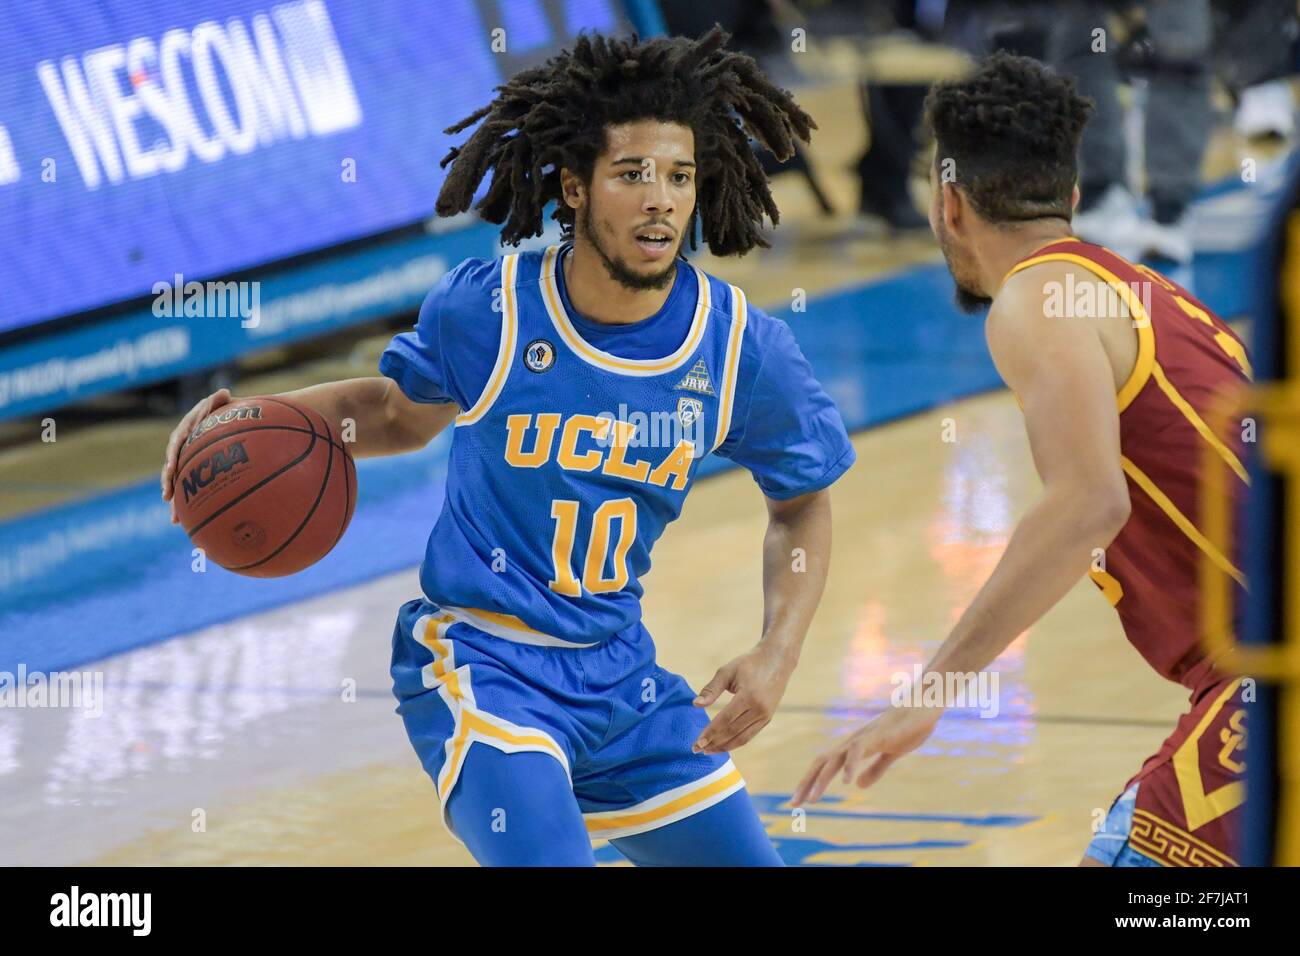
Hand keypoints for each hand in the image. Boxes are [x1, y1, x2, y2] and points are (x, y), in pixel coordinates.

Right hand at [161, 387, 231, 522]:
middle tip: (168, 497)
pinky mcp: (195, 472)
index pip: (176, 444)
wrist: (233, 421)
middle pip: (173, 467)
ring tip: (176, 519)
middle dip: (169, 483)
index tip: (171, 468)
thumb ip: (220, 401)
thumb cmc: (229, 411)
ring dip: (176, 501)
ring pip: (179, 483)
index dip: (173, 456)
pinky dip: (187, 505)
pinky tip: (187, 522)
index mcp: (186, 431)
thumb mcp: (224, 404)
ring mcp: (188, 461)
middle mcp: (183, 448)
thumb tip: (223, 392)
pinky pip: (189, 489)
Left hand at [692, 645, 794, 753]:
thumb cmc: (749, 663)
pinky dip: (736, 742)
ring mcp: (766, 715)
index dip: (710, 733)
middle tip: (697, 749)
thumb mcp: (727, 671)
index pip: (725, 720)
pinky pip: (750, 734)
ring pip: (742, 738)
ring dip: (724, 747)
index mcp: (748, 696)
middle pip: (732, 732)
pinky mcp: (768, 718)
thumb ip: (711, 689)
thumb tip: (695, 705)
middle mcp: (759, 709)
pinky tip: (724, 744)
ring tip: (708, 751)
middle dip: (714, 742)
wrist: (777, 659)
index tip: (697, 742)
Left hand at [792, 705, 941, 805]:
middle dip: (806, 783)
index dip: (810, 781)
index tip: (799, 800)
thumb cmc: (909, 726)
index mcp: (854, 746)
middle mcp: (853, 740)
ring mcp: (863, 737)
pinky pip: (858, 751)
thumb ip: (875, 769)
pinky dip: (850, 766)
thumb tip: (858, 786)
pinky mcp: (878, 735)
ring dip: (821, 779)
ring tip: (812, 800)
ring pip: (834, 758)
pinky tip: (847, 782)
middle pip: (821, 761)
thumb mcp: (891, 754)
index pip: (825, 764)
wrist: (926, 703)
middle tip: (793, 804)